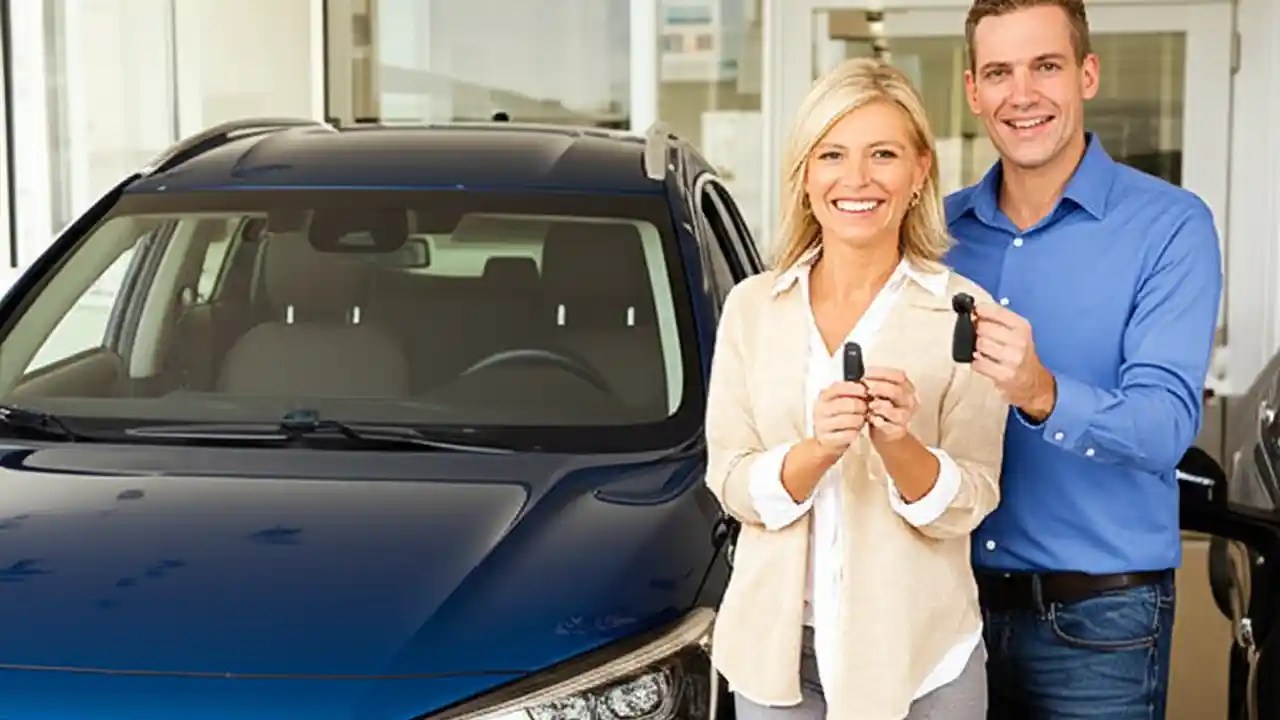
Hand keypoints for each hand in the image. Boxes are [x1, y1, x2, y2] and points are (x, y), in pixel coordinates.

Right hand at [812, 381, 867, 458]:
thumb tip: (867, 387)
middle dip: (863, 406)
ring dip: (861, 420)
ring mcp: (822, 425)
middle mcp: (820, 410)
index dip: (855, 389)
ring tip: (861, 420)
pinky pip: (850, 434)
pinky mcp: (828, 439)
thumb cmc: (837, 417)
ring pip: (852, 420)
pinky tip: (855, 430)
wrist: (826, 440)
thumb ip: (850, 393)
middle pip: (849, 404)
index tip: (865, 392)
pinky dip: (856, 432)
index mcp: (823, 396)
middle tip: (866, 409)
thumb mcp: (839, 401)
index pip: (840, 387)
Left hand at [862, 367, 918, 443]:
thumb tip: (858, 373)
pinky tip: (870, 417)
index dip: (881, 373)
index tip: (866, 373)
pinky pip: (887, 425)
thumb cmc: (881, 409)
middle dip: (879, 388)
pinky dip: (876, 420)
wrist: (886, 431)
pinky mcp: (898, 430)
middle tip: (867, 390)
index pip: (899, 376)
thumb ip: (874, 382)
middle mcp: (909, 401)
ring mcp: (905, 417)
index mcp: (907, 388)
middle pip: (897, 391)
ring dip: (878, 406)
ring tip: (869, 405)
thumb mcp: (879, 391)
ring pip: (894, 410)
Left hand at [973, 302, 1056, 420]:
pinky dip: (977, 363)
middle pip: (983, 328)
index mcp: (1022, 327)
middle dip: (977, 331)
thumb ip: (999, 319)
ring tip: (984, 351)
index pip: (996, 311)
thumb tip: (975, 311)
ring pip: (980, 345)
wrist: (1033, 381)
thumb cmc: (1020, 353)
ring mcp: (1012, 359)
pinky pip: (978, 363)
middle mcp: (1019, 341)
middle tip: (981, 336)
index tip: (975, 312)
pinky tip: (984, 362)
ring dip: (977, 348)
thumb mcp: (1018, 332)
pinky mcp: (1004, 375)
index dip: (980, 310)